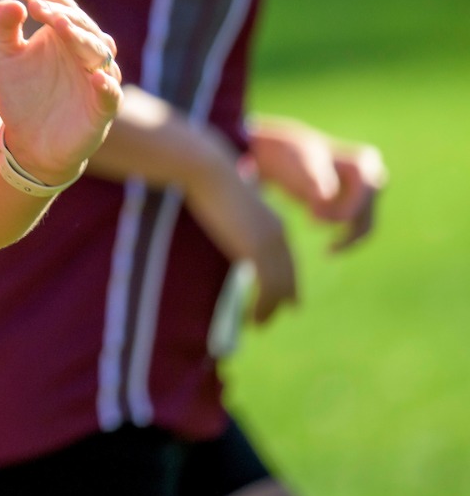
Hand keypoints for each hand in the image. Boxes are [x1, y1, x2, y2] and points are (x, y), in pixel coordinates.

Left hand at [0, 0, 122, 183]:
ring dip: (81, 38)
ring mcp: (97, 80)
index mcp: (66, 36)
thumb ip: (4, 29)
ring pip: (99, 53)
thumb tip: (9, 1)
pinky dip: (105, 86)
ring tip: (59, 26)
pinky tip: (94, 78)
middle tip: (35, 6)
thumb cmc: (21, 93)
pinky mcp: (102, 110)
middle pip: (83, 25)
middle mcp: (87, 53)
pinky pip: (111, 95)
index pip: (63, 6)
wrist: (28, 141)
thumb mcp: (5, 58)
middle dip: (60, 13)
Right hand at [182, 147, 298, 322]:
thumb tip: (221, 220)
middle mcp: (278, 235)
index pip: (285, 256)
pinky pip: (266, 288)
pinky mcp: (257, 252)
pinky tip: (254, 319)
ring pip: (279, 285)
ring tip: (262, 323)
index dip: (286, 276)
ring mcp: (270, 244)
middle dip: (285, 295)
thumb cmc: (208, 180)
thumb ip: (230, 215)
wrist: (210, 172)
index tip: (287, 291)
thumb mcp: (225, 202)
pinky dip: (263, 307)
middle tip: (285, 311)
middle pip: (287, 273)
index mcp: (272, 222)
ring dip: (271, 308)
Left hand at [249, 119, 384, 251]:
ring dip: (345, 239)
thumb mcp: (300, 166)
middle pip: (365, 213)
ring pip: (366, 226)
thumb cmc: (290, 159)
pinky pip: (361, 230)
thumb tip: (323, 197)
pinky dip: (347, 242)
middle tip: (310, 222)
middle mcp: (375, 176)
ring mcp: (370, 192)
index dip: (338, 212)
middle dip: (338, 222)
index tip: (311, 214)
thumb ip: (312, 182)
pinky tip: (328, 251)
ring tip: (325, 249)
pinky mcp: (362, 205)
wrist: (283, 158)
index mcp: (365, 162)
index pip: (360, 199)